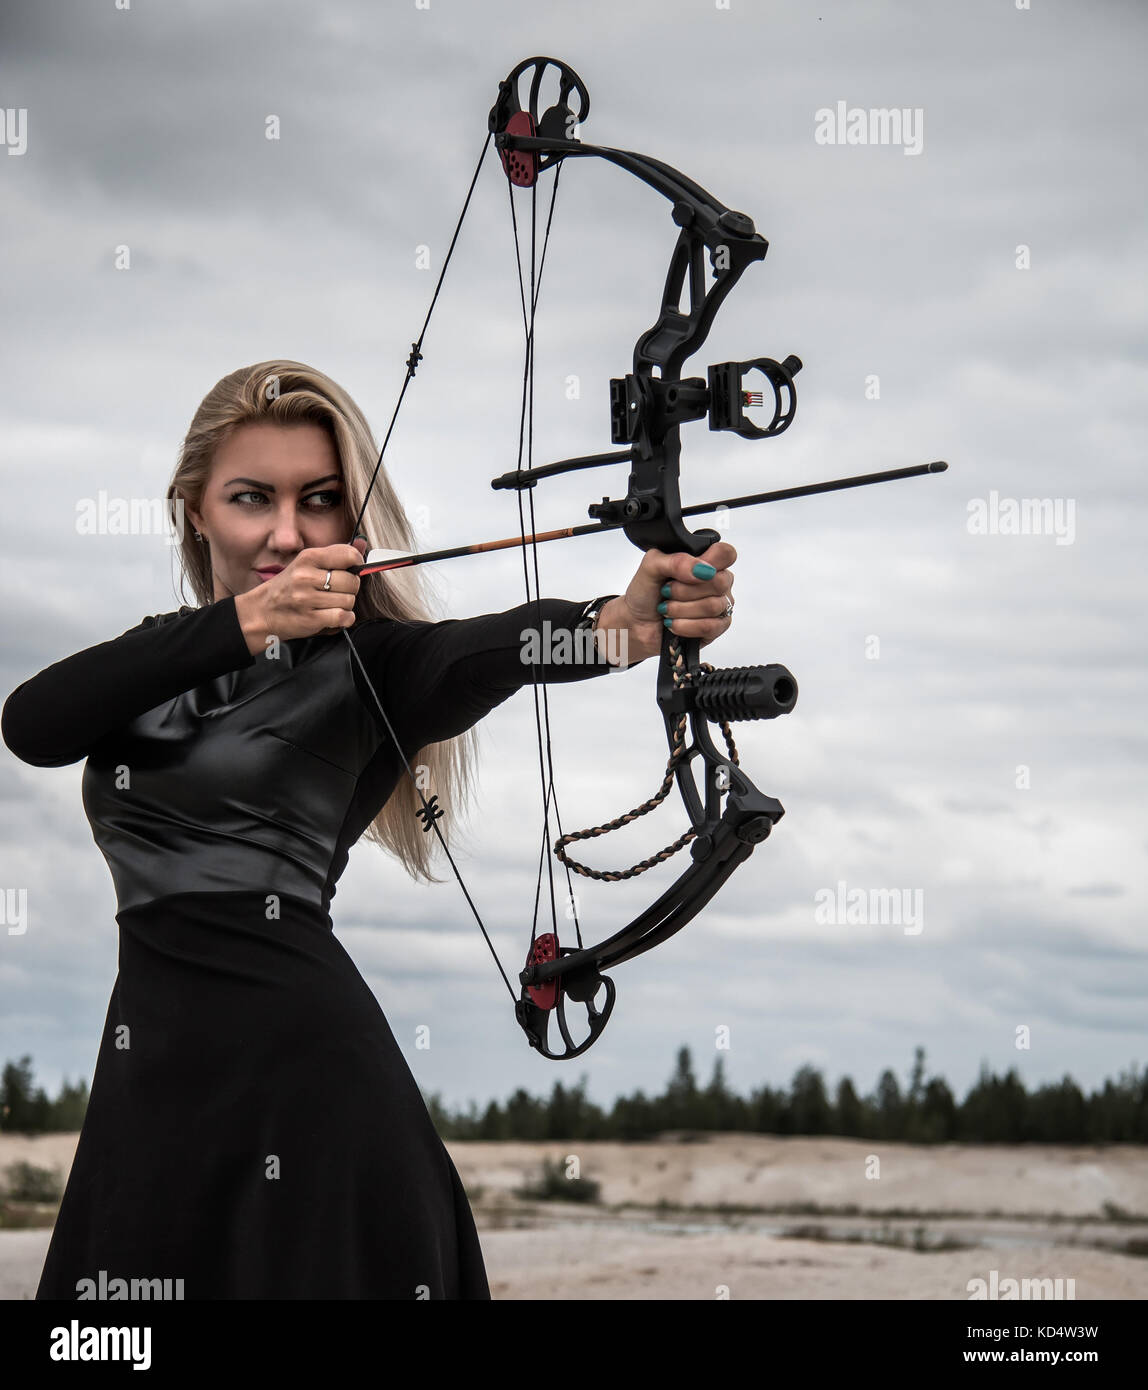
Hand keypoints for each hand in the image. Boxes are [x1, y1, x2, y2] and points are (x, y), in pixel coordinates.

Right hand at [234, 540, 365, 654]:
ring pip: (349, 600)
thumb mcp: (306, 565)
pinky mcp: (310, 619)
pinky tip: (334, 616)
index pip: (348, 554)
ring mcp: (307, 598)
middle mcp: (306, 576)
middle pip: (352, 581)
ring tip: (331, 604)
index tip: (353, 569)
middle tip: (338, 591)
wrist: (260, 613)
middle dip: (350, 589)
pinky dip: (344, 619)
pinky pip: (343, 617)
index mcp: (308, 557)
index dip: (357, 563)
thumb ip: (336, 555)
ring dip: (345, 605)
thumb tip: (363, 543)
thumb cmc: (287, 588)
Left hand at [595, 541, 735, 665]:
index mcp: (703, 561)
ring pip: (714, 606)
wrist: (635, 624)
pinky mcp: (716, 627)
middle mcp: (714, 582)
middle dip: (686, 590)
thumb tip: (701, 569)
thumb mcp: (651, 567)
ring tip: (667, 610)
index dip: (712, 562)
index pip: (726, 553)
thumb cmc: (644, 594)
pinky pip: (711, 626)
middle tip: (667, 592)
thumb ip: (676, 561)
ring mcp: (718, 605)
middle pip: (720, 582)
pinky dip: (687, 626)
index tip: (690, 572)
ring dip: (682, 610)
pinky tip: (674, 624)